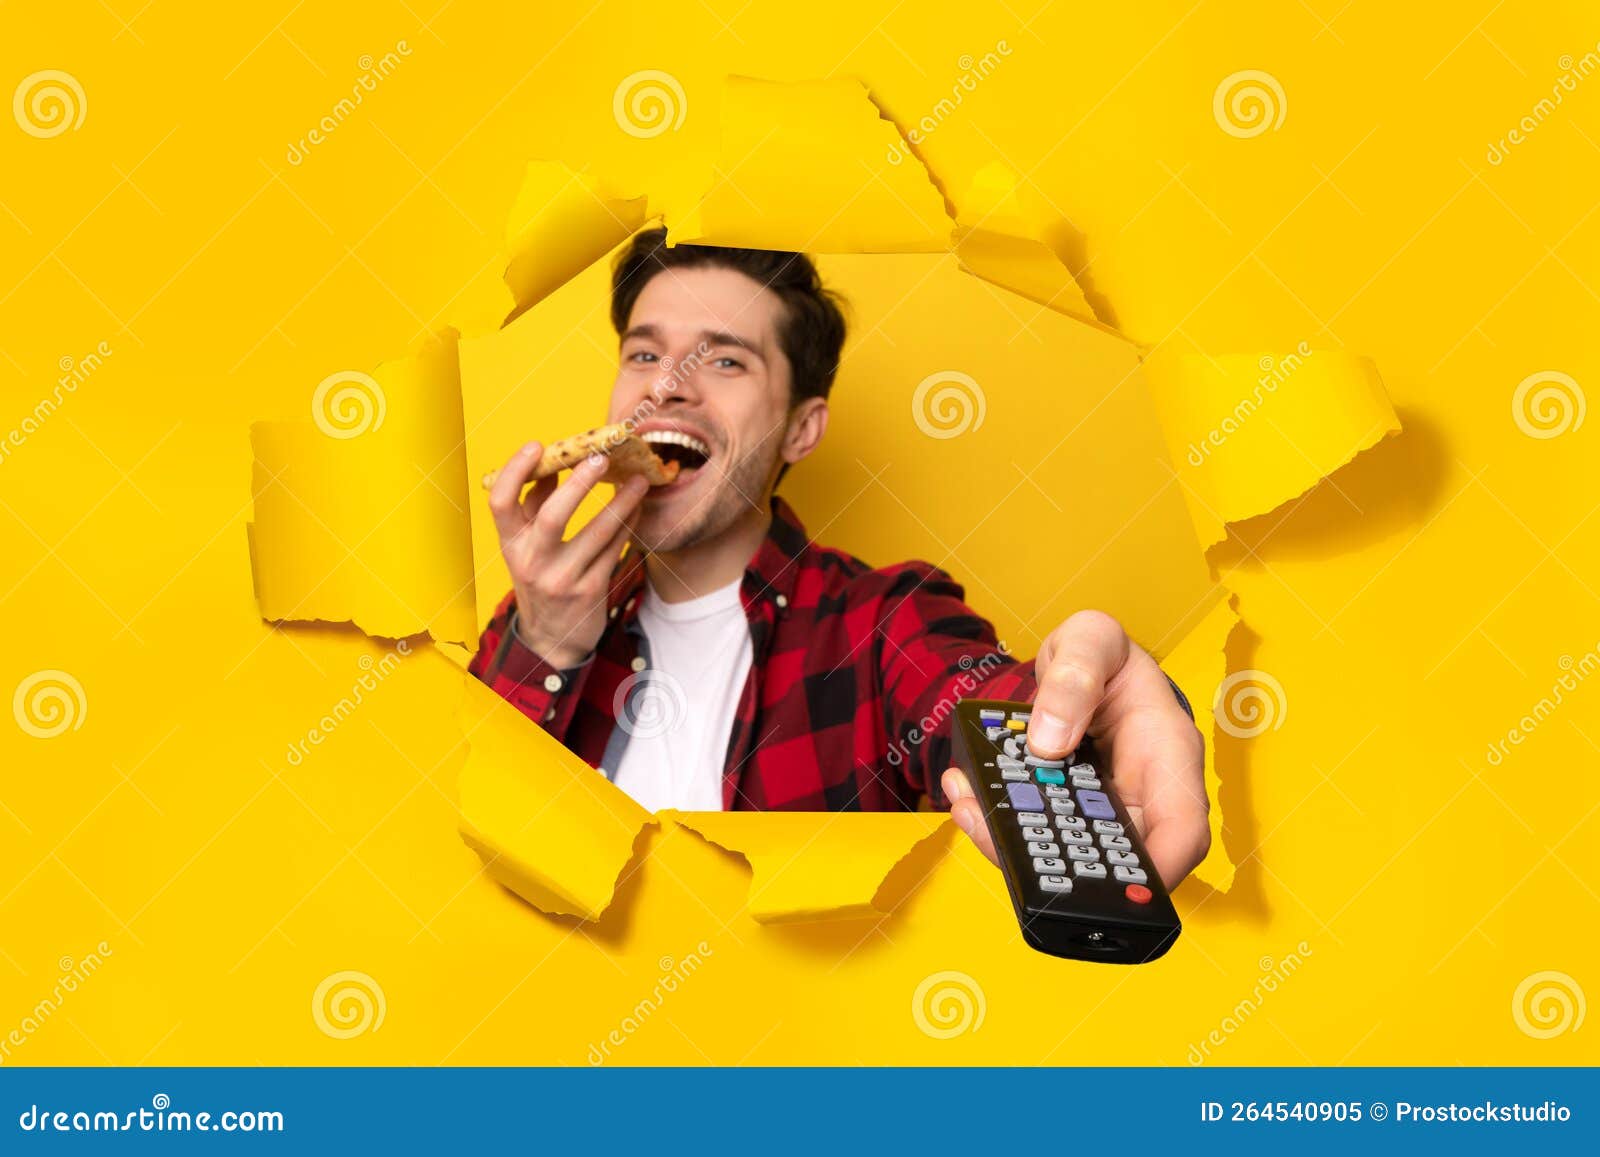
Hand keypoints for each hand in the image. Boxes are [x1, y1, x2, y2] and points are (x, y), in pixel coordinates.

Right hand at [487, 441, 647, 669]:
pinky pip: (614, 549)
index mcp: (510, 544)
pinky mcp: (590, 592)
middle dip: (580, 484)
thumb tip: (553, 462)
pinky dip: (628, 524)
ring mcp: (561, 579)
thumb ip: (535, 504)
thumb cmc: (541, 575)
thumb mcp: (528, 544)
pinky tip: (637, 506)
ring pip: (597, 533)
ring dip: (621, 502)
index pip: (500, 503)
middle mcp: (531, 562)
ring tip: (639, 480)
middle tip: (602, 457)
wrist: (552, 638)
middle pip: (552, 517)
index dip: (514, 471)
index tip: (536, 445)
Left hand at [942, 609, 1209, 889]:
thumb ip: (1075, 676)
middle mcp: (1142, 791)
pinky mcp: (1068, 807)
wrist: (1081, 660)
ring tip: (969, 808)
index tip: (1112, 887)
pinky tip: (967, 797)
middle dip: (1060, 863)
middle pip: (1117, 857)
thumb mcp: (1091, 639)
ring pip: (1068, 849)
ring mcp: (1104, 805)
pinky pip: (1038, 828)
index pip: (1184, 830)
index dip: (1157, 871)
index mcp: (1168, 753)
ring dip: (1015, 841)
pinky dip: (1001, 820)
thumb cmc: (1103, 653)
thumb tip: (1049, 741)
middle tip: (1004, 843)